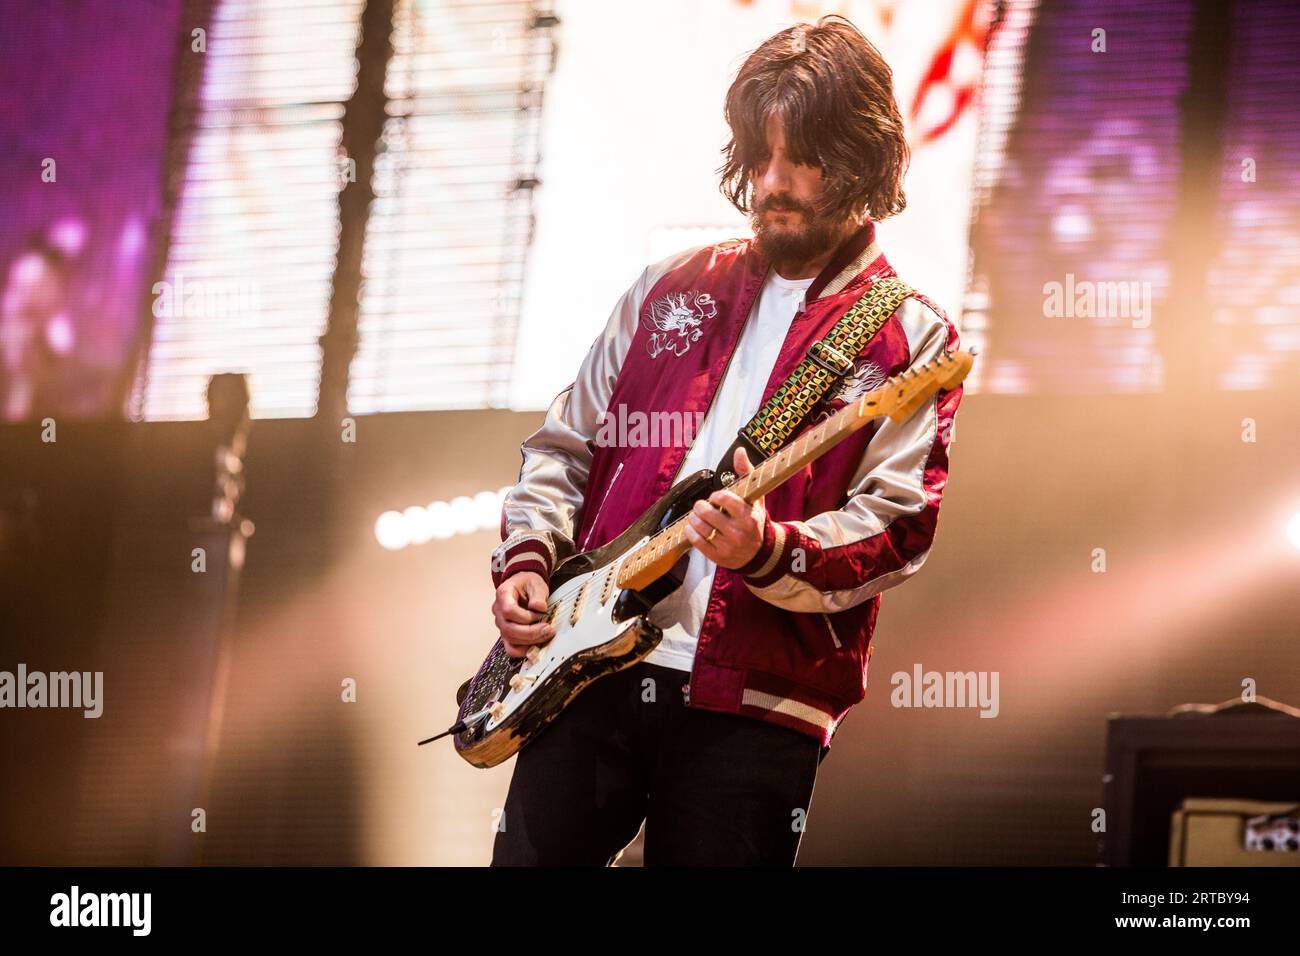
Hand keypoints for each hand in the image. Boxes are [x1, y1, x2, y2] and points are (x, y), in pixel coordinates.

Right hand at [492, 570, 555, 657]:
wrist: (524, 586)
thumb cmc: (528, 583)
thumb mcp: (536, 584)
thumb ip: (538, 596)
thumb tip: (540, 608)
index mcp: (503, 595)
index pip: (508, 610)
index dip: (525, 616)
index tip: (540, 614)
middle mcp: (498, 611)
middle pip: (509, 629)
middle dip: (531, 633)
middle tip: (549, 630)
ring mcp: (501, 624)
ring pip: (511, 640)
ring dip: (531, 641)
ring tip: (547, 634)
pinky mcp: (507, 633)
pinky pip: (511, 648)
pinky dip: (523, 650)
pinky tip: (537, 645)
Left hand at [683, 445, 766, 569]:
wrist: (759, 553)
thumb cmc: (753, 520)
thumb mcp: (754, 497)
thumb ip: (746, 472)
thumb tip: (739, 451)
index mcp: (749, 515)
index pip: (724, 498)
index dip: (716, 495)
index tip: (716, 497)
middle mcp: (739, 532)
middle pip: (707, 512)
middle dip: (701, 506)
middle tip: (703, 506)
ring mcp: (728, 546)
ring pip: (699, 526)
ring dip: (693, 518)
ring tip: (698, 516)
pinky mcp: (718, 556)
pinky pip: (695, 541)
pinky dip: (690, 531)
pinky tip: (693, 527)